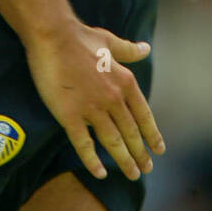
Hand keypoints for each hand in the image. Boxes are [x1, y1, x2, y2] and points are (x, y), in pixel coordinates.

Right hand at [24, 23, 164, 179]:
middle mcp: (113, 98)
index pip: (143, 115)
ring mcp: (92, 108)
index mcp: (124, 82)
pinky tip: (99, 174)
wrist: (53, 35)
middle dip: (140, 153)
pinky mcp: (70, 115)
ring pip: (112, 141)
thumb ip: (128, 50)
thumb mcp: (110, 42)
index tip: (158, 149)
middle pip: (131, 133)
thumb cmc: (80, 37)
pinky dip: (92, 161)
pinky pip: (83, 144)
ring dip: (124, 160)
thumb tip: (146, 49)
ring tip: (132, 174)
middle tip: (146, 169)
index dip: (152, 134)